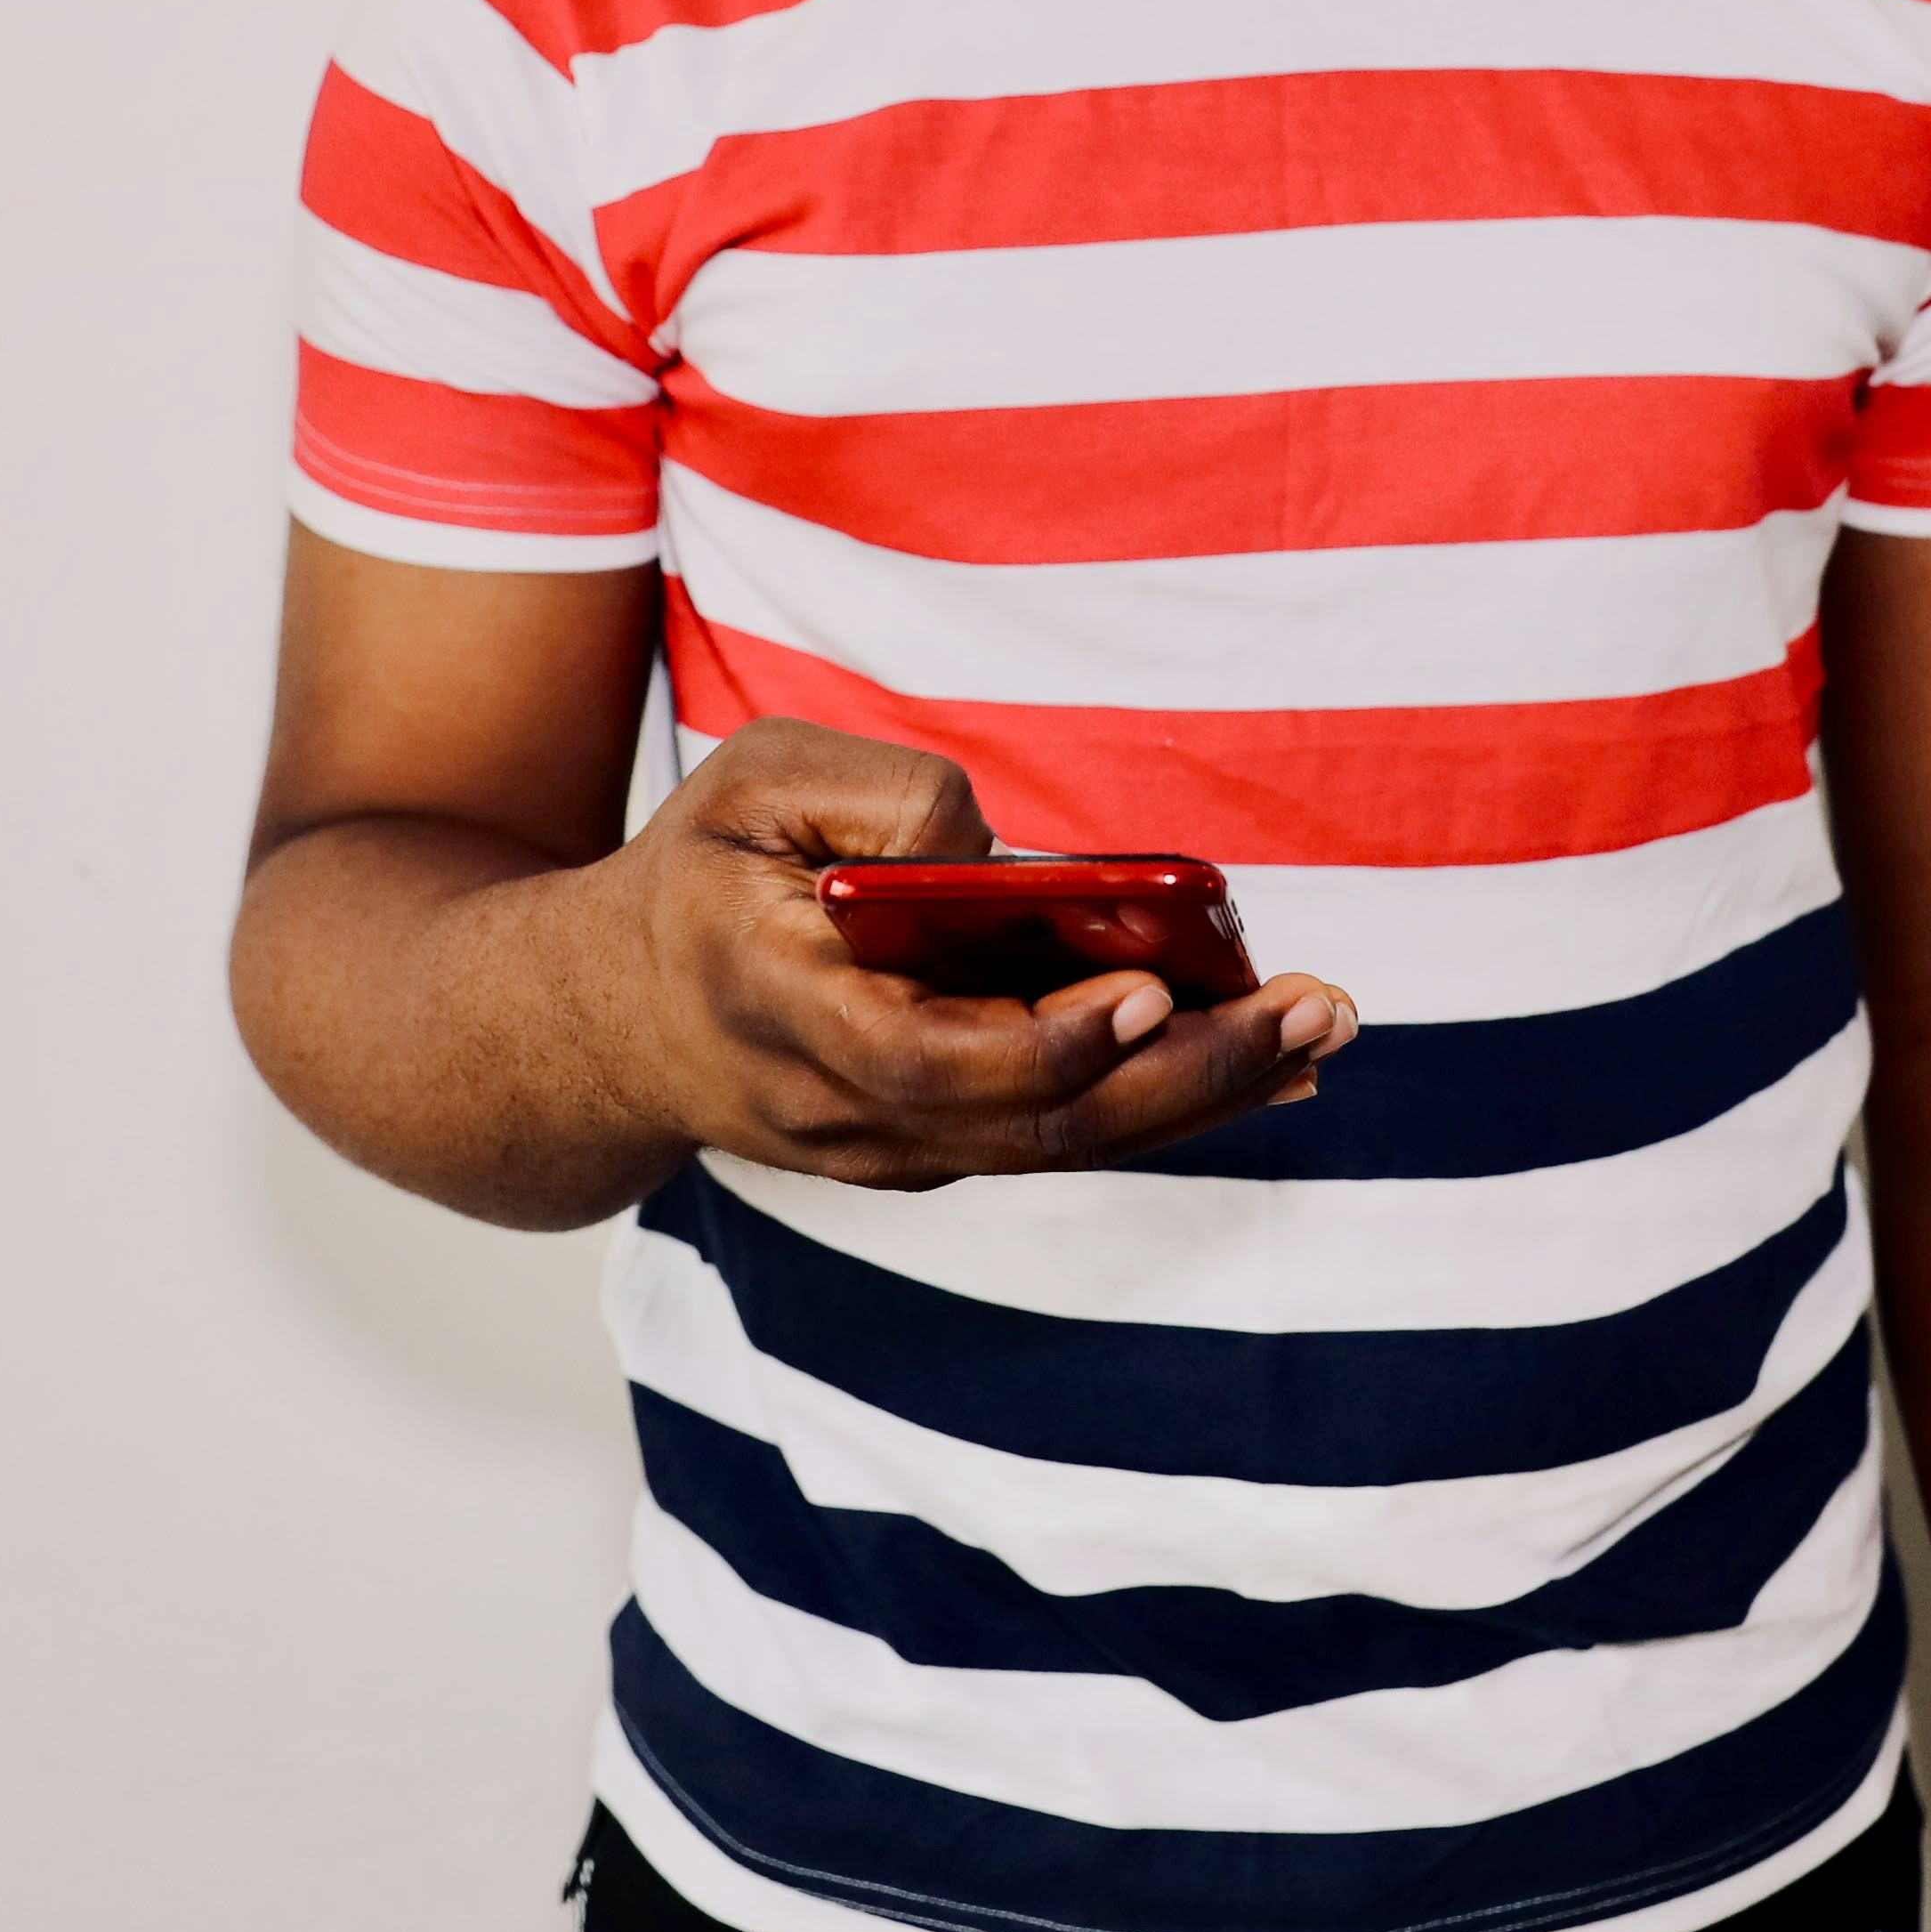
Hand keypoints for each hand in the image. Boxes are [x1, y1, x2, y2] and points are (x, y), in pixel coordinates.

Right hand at [594, 719, 1351, 1189]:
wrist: (610, 1022)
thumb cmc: (702, 873)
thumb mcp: (751, 781)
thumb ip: (872, 794)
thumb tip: (1000, 851)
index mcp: (784, 1008)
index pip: (926, 1059)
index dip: (1045, 1039)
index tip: (1151, 986)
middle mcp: (844, 1110)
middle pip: (1033, 1127)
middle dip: (1184, 1074)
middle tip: (1311, 1011)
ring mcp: (890, 1150)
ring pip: (1061, 1146)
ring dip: (1201, 1092)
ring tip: (1320, 1028)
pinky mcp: (933, 1149)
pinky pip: (1059, 1137)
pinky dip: (1162, 1100)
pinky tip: (1264, 1059)